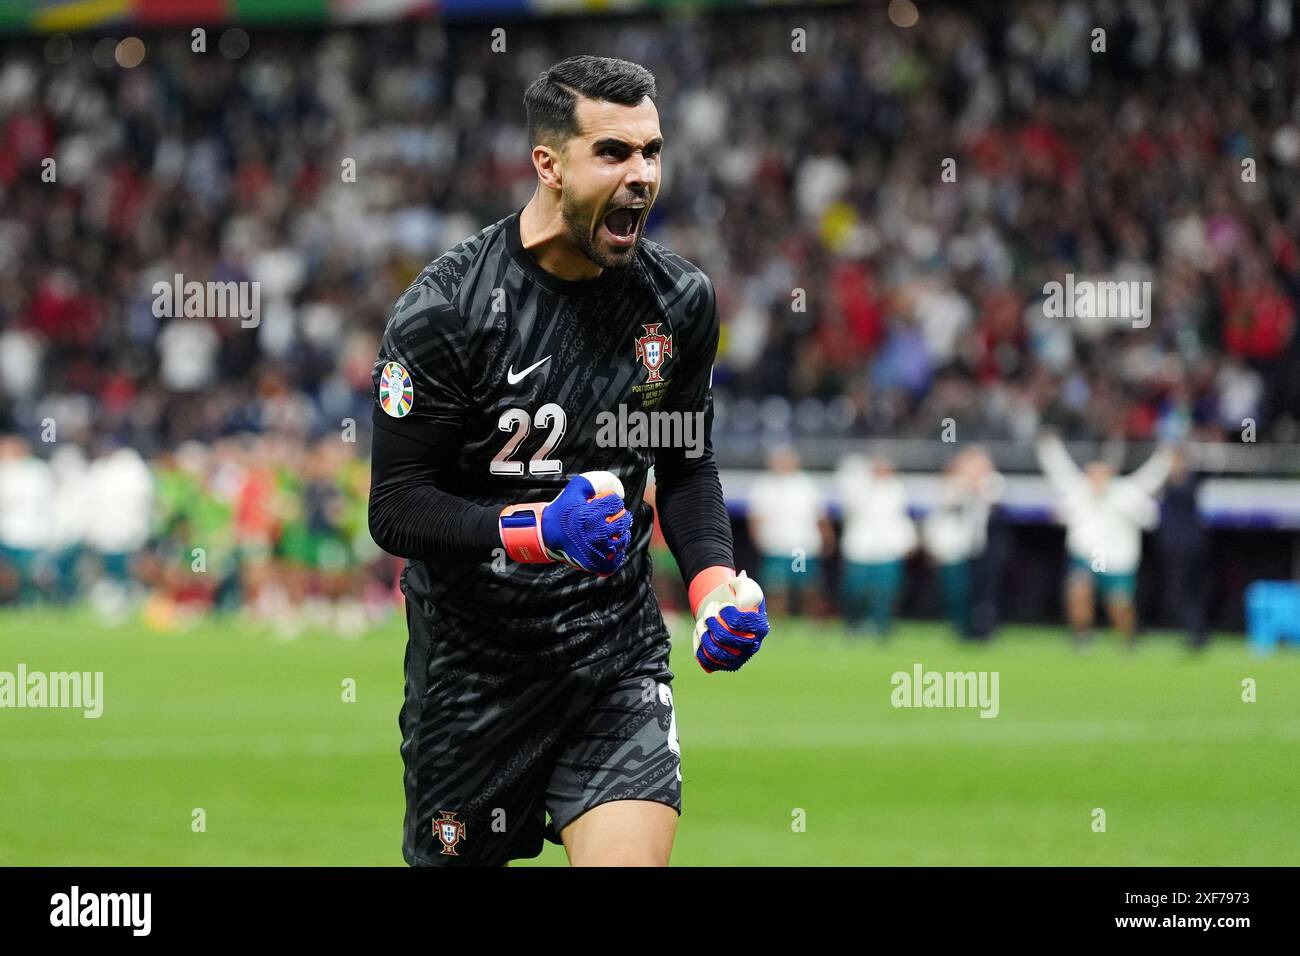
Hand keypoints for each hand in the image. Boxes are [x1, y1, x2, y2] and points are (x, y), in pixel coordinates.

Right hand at [499, 471, 632, 575]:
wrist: (547, 536)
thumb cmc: (561, 513)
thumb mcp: (574, 489)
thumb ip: (594, 481)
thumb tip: (614, 487)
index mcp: (590, 516)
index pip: (616, 503)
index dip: (614, 500)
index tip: (608, 502)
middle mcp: (596, 534)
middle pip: (623, 522)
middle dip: (622, 516)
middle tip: (616, 515)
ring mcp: (597, 551)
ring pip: (622, 540)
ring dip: (621, 533)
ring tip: (615, 530)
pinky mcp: (595, 563)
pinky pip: (615, 559)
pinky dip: (616, 552)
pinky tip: (612, 545)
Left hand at [692, 571, 768, 672]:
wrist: (720, 606)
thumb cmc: (733, 594)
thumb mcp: (741, 584)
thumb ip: (744, 586)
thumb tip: (741, 605)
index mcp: (761, 628)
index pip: (739, 624)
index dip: (726, 613)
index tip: (723, 605)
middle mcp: (753, 646)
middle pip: (724, 638)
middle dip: (710, 620)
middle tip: (710, 610)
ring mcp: (739, 658)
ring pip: (715, 653)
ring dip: (702, 634)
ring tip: (701, 622)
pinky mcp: (724, 665)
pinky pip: (707, 663)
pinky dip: (698, 647)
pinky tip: (699, 634)